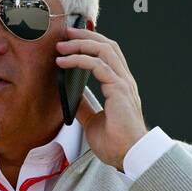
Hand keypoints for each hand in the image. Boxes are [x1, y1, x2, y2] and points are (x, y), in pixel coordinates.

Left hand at [56, 26, 148, 169]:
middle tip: (66, 33)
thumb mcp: (93, 122)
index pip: (109, 55)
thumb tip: (73, 99)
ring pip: (104, 50)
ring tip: (62, 45)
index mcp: (121, 87)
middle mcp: (124, 81)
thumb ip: (85, 108)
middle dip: (86, 36)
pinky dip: (79, 59)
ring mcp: (123, 84)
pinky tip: (64, 62)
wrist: (128, 156)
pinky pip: (98, 65)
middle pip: (108, 46)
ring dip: (81, 44)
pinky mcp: (118, 90)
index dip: (92, 44)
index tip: (72, 42)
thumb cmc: (117, 144)